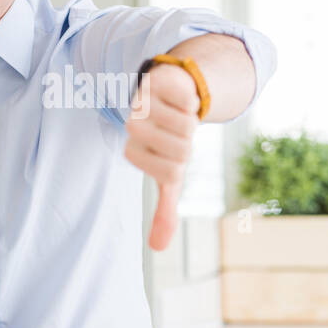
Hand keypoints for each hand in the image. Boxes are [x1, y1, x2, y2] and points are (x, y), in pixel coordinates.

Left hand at [124, 63, 199, 251]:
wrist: (169, 96)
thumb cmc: (168, 141)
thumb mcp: (169, 176)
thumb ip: (164, 210)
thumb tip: (158, 247)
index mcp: (134, 151)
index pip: (169, 173)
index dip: (180, 165)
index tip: (172, 155)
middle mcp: (134, 126)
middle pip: (183, 149)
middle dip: (190, 145)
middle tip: (179, 134)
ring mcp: (144, 101)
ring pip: (186, 123)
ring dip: (192, 122)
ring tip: (179, 116)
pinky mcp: (158, 80)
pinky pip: (187, 97)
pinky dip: (192, 101)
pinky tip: (181, 98)